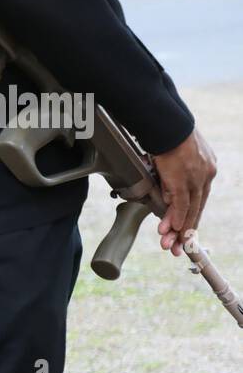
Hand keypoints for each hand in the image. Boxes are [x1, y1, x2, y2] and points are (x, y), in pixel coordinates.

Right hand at [152, 127, 216, 256]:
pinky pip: (180, 204)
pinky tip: (170, 230)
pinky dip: (175, 219)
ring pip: (189, 210)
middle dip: (185, 230)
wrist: (167, 124)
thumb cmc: (168, 135)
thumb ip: (172, 178)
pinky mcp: (183, 180)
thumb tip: (165, 196)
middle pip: (196, 208)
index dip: (190, 217)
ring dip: (177, 229)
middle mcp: (206, 175)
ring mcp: (196, 178)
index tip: (184, 232)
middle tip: (178, 248)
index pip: (199, 199)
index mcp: (206, 168)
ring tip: (170, 244)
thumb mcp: (174, 159)